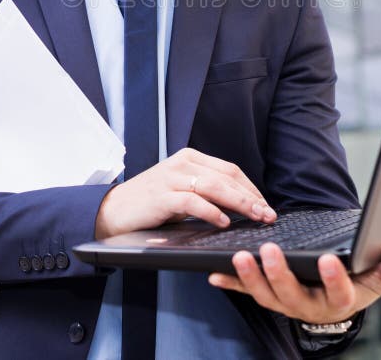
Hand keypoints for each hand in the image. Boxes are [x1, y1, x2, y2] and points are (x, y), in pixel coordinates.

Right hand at [94, 148, 275, 237]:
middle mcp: (182, 163)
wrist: (113, 210)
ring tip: (255, 217)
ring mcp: (171, 178)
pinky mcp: (161, 196)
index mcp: (190, 158)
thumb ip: (206, 191)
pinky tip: (223, 222)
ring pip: (214, 186)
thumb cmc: (151, 203)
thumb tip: (241, 205)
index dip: (251, 187)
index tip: (266, 204)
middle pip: (226, 177)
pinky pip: (192, 202)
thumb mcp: (182, 190)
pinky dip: (211, 212)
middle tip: (268, 214)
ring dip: (239, 203)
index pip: (230, 169)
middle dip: (251, 197)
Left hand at [208, 241, 380, 323]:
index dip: (334, 279)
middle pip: (292, 296)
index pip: (340, 293)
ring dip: (251, 277)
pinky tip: (215, 272)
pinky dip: (231, 281)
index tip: (328, 260)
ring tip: (241, 256)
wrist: (342, 288)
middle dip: (280, 275)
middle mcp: (311, 305)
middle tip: (270, 251)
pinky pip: (248, 290)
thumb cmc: (364, 277)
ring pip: (267, 295)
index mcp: (342, 300)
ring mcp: (287, 301)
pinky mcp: (269, 293)